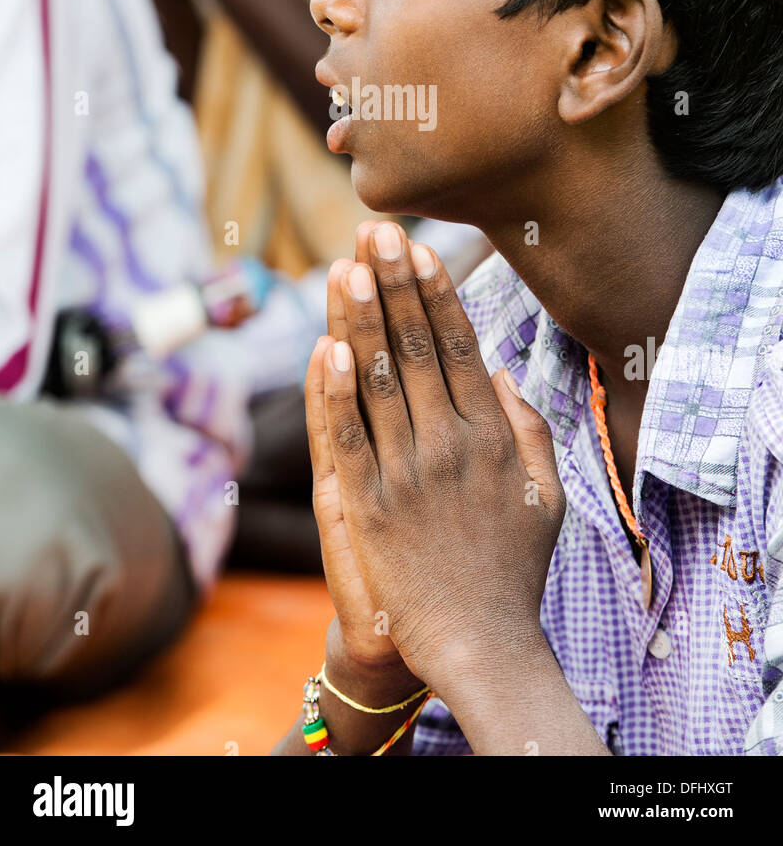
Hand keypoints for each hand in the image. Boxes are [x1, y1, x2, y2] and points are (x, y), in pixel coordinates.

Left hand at [318, 221, 565, 695]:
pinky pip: (350, 437)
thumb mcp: (545, 493)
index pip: (458, 347)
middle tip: (376, 231)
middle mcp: (449, 444)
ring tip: (347, 266)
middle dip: (394, 283)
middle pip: (416, 348)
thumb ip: (528, 427)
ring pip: (379, 380)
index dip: (435, 294)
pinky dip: (336, 392)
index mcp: (492, 435)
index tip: (419, 249)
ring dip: (361, 318)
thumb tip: (498, 369)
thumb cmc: (514, 569)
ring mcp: (407, 474)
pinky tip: (328, 346)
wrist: (480, 642)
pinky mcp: (369, 506)